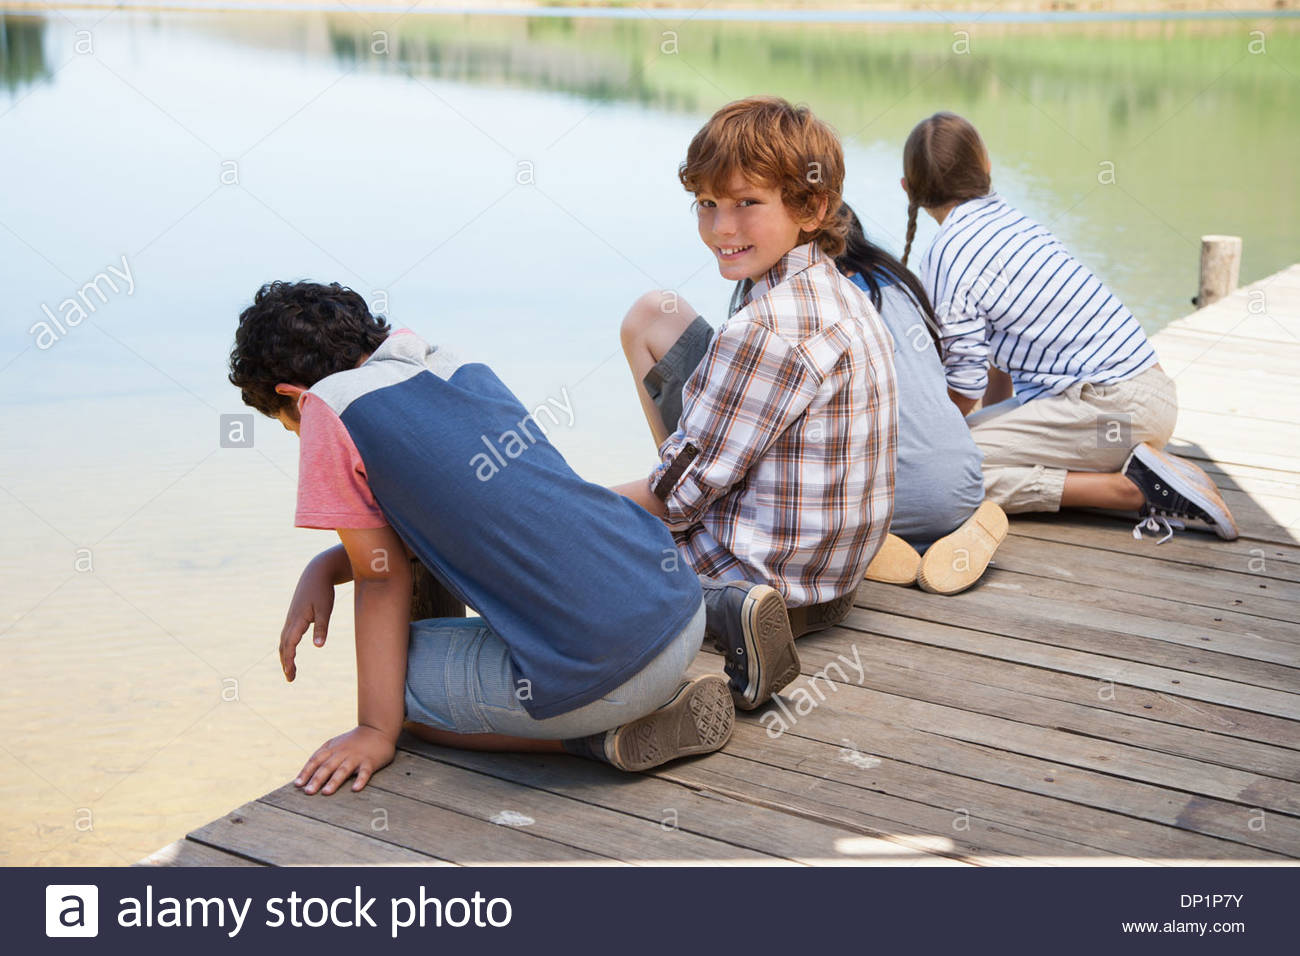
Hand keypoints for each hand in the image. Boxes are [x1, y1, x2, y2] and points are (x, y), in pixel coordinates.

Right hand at [280, 556, 336, 680]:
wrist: (316, 573)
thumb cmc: (323, 591)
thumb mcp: (325, 609)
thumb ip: (322, 627)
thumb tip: (318, 646)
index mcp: (297, 620)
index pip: (289, 645)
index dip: (289, 660)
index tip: (290, 674)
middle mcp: (291, 620)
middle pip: (284, 645)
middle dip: (285, 662)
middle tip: (290, 678)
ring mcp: (291, 618)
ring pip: (284, 640)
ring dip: (285, 655)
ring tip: (291, 670)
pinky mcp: (294, 616)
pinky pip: (287, 635)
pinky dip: (287, 646)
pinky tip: (291, 652)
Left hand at [294, 726, 395, 794]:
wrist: (377, 729)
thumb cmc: (353, 741)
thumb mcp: (335, 744)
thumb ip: (322, 755)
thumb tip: (306, 774)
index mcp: (332, 749)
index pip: (315, 760)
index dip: (306, 772)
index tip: (298, 785)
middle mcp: (342, 753)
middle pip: (327, 767)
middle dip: (316, 779)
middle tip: (308, 792)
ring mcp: (356, 757)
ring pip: (343, 769)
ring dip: (334, 781)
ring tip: (326, 792)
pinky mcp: (370, 762)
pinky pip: (365, 772)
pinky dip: (360, 780)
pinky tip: (355, 789)